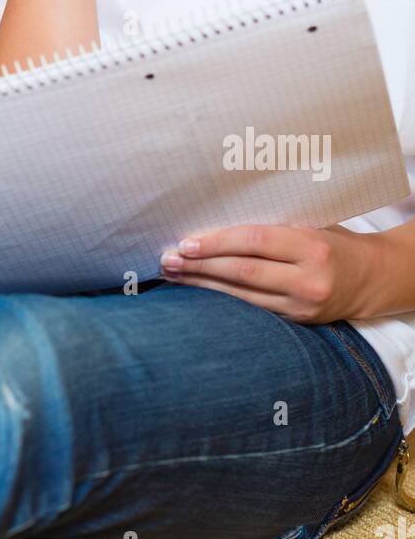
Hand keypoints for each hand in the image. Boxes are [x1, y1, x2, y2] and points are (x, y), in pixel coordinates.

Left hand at [158, 222, 380, 323]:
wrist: (371, 278)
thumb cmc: (332, 240)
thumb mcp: (310, 222)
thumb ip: (273, 223)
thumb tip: (215, 215)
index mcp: (311, 246)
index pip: (254, 242)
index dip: (217, 243)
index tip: (186, 242)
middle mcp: (307, 279)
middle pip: (243, 272)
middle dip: (200, 266)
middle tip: (167, 260)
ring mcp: (301, 305)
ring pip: (242, 296)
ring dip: (203, 285)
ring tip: (172, 274)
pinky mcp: (297, 322)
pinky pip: (252, 310)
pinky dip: (221, 300)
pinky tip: (198, 291)